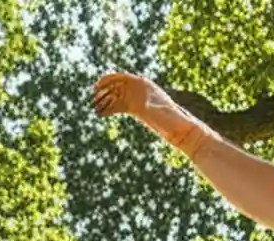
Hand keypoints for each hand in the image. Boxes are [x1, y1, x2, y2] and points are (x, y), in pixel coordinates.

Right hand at [91, 72, 211, 154]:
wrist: (180, 130)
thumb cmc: (173, 120)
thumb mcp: (162, 112)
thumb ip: (152, 108)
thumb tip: (145, 107)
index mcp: (145, 85)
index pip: (123, 77)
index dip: (109, 79)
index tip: (97, 84)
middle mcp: (140, 90)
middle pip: (118, 86)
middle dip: (105, 90)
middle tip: (93, 96)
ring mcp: (138, 99)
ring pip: (117, 96)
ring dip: (106, 100)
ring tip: (94, 106)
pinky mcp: (137, 110)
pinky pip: (121, 106)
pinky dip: (111, 109)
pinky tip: (102, 114)